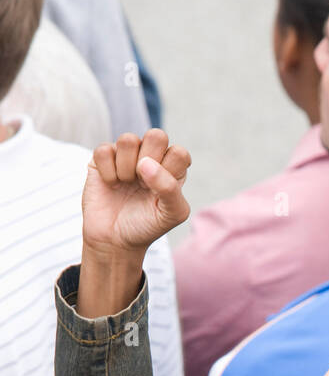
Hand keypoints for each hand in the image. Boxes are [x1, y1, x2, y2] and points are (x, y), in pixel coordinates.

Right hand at [82, 130, 190, 258]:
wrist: (115, 240)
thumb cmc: (146, 226)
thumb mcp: (171, 215)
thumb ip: (170, 189)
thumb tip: (145, 163)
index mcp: (172, 168)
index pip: (179, 152)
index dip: (169, 172)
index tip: (159, 192)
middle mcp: (151, 157)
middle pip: (157, 135)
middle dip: (149, 162)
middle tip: (142, 184)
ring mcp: (127, 155)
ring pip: (128, 139)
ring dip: (126, 168)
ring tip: (126, 184)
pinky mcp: (103, 158)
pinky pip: (104, 150)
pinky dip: (107, 172)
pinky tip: (111, 184)